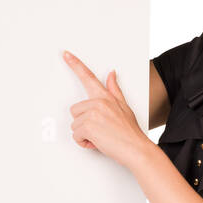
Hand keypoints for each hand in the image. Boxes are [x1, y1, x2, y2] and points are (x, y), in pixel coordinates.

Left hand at [63, 50, 145, 167]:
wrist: (135, 148)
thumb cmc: (130, 131)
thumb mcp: (124, 106)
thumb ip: (114, 90)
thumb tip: (111, 74)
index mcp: (105, 96)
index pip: (88, 77)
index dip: (75, 64)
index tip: (66, 54)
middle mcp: (98, 102)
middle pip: (75, 110)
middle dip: (83, 123)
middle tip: (99, 130)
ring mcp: (92, 113)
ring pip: (74, 124)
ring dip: (84, 134)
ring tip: (100, 136)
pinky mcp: (88, 125)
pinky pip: (75, 135)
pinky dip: (83, 142)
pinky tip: (96, 142)